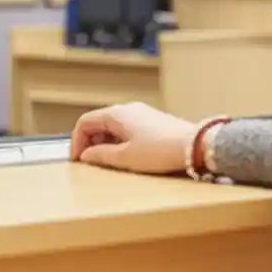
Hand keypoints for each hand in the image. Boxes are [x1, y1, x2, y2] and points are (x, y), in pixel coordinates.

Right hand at [69, 103, 196, 174]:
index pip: (84, 122)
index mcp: (116, 114)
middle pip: (98, 123)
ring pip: (113, 126)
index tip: (78, 159)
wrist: (195, 146)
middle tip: (91, 162)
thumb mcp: (125, 157)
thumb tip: (86, 155)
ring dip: (105, 143)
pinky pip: (127, 129)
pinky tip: (126, 156)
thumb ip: (101, 155)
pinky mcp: (153, 121)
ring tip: (108, 162)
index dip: (76, 141)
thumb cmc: (160, 150)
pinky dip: (119, 141)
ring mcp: (141, 114)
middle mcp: (127, 109)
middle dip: (90, 142)